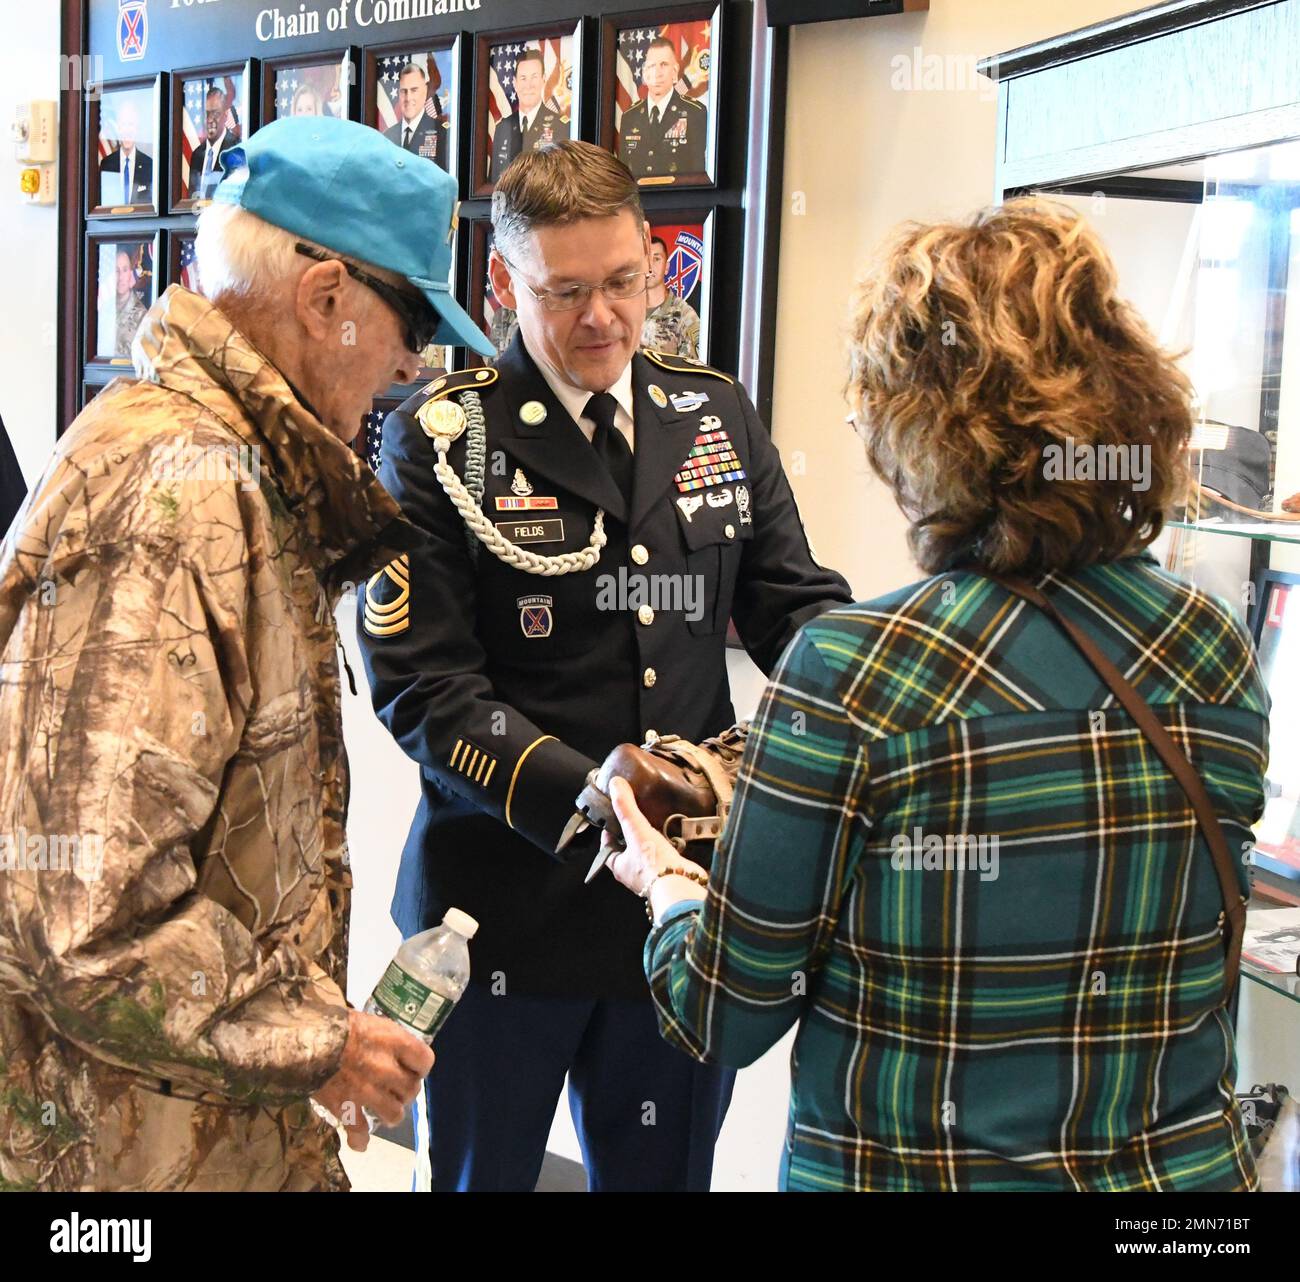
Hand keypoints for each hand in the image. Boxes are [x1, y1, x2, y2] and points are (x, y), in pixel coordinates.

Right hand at [312, 1009, 434, 1152]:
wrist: (304, 1040)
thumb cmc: (337, 1024)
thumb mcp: (369, 1022)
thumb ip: (387, 1038)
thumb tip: (395, 1048)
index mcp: (394, 1042)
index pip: (425, 1060)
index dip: (420, 1067)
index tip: (413, 1067)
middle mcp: (385, 1068)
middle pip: (411, 1089)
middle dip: (406, 1090)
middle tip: (397, 1088)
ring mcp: (366, 1091)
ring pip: (394, 1114)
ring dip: (390, 1112)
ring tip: (384, 1108)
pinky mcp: (345, 1108)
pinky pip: (359, 1131)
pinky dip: (360, 1138)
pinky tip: (361, 1140)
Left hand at [603, 775, 683, 896]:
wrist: (680, 885)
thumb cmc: (653, 864)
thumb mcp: (635, 829)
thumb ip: (626, 807)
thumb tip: (615, 784)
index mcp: (619, 867)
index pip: (606, 848)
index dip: (608, 832)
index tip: (613, 818)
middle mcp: (633, 874)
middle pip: (627, 851)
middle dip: (630, 836)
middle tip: (635, 818)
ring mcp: (652, 876)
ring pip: (646, 856)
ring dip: (650, 842)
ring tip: (655, 824)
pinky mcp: (670, 874)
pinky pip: (666, 859)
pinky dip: (668, 848)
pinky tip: (675, 837)